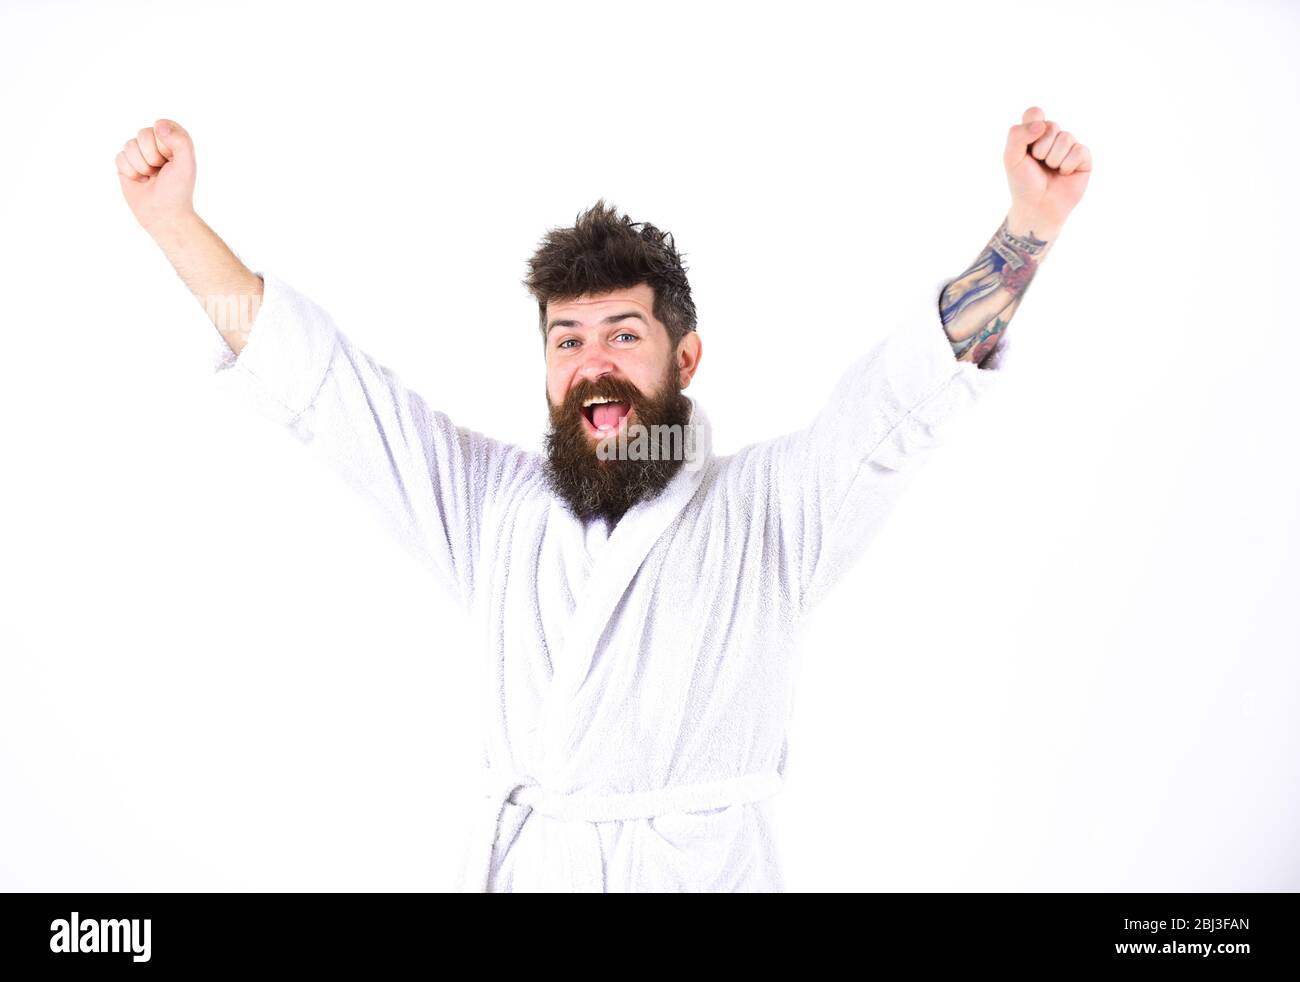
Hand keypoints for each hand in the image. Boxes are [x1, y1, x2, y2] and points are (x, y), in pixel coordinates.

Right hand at [115, 119, 196, 231]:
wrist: (163, 214)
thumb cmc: (177, 190)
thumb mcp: (186, 165)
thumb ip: (180, 141)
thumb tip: (159, 124)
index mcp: (173, 140)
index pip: (160, 127)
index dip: (164, 147)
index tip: (172, 161)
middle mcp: (156, 143)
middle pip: (142, 134)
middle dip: (151, 157)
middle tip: (160, 171)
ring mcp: (140, 153)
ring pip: (129, 146)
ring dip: (141, 166)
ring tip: (151, 177)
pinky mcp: (126, 163)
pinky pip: (120, 157)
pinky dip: (130, 172)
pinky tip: (140, 181)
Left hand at [1004, 107, 1090, 231]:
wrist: (1038, 207)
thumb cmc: (1023, 183)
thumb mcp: (1011, 159)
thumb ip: (1017, 136)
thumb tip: (1042, 125)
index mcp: (1033, 133)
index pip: (1034, 112)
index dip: (1031, 126)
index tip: (1027, 145)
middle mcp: (1052, 137)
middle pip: (1051, 125)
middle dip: (1041, 148)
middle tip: (1038, 163)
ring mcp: (1069, 146)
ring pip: (1065, 138)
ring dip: (1054, 159)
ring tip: (1051, 170)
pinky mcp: (1083, 157)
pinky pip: (1079, 150)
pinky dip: (1067, 166)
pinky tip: (1064, 174)